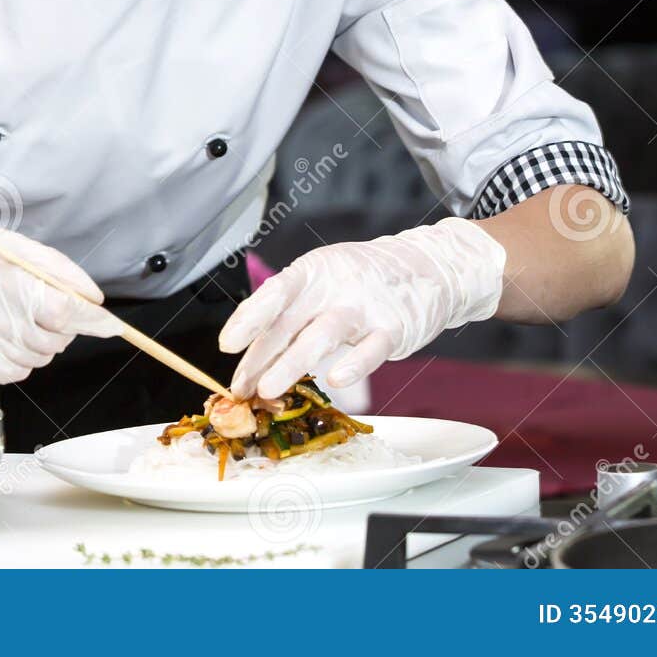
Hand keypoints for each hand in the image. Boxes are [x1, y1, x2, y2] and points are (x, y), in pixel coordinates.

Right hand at [0, 204, 122, 382]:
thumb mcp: (4, 245)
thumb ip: (54, 269)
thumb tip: (92, 298)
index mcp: (2, 278)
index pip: (67, 311)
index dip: (93, 321)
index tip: (108, 324)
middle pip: (55, 341)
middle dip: (54, 326)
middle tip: (31, 306)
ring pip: (35, 360)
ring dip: (32, 342)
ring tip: (2, 316)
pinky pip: (9, 373)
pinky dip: (9, 357)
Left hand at [218, 218, 506, 398]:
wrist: (429, 266)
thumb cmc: (364, 280)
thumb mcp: (324, 283)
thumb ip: (293, 314)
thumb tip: (252, 356)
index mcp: (313, 272)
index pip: (274, 293)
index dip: (248, 318)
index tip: (227, 344)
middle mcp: (335, 285)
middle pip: (291, 322)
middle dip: (261, 357)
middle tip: (240, 388)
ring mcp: (365, 305)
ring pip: (323, 335)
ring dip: (292, 364)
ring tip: (269, 390)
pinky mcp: (394, 327)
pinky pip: (371, 348)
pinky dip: (353, 365)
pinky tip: (334, 381)